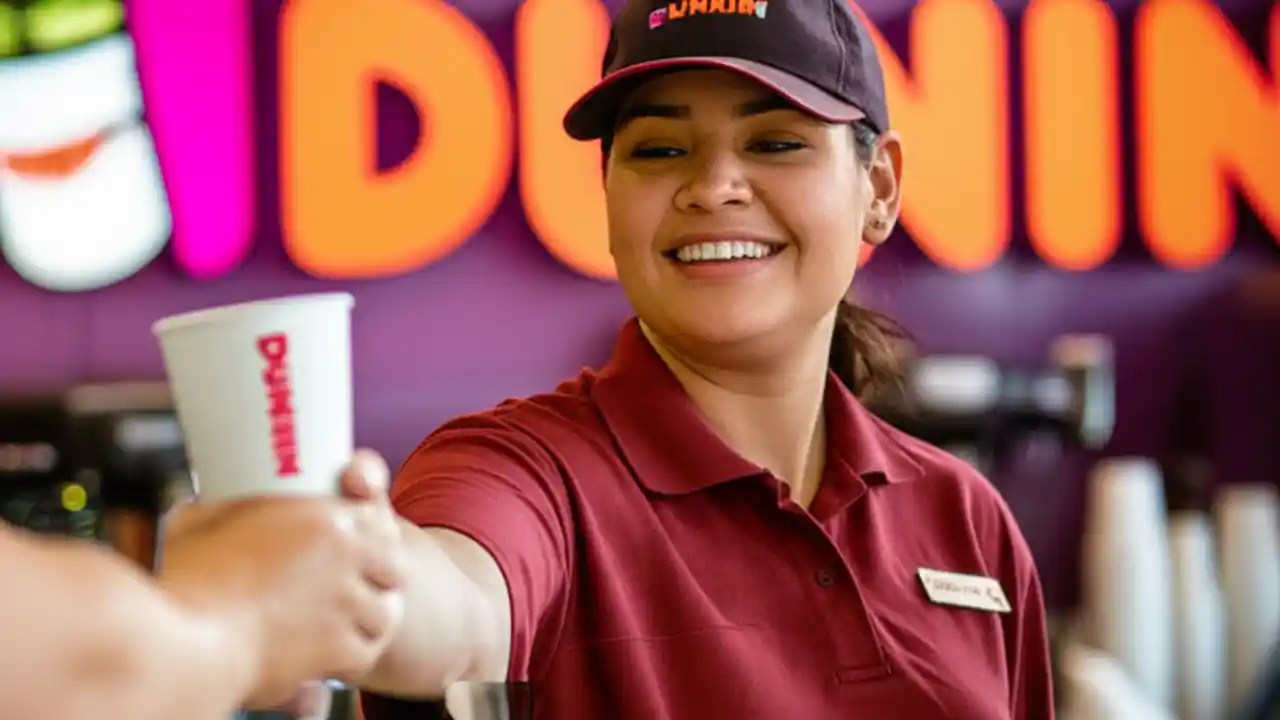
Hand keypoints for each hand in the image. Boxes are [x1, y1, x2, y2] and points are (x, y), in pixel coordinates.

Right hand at [158, 449, 407, 708]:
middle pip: (394, 566)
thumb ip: (221, 513)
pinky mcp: (339, 647)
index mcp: (321, 517)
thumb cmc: (182, 581)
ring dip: (371, 619)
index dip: (371, 533)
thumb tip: (203, 508)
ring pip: (387, 612)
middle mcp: (344, 555)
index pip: (375, 518)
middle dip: (382, 577)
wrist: (182, 643)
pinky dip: (354, 656)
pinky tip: (335, 656)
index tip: (358, 543)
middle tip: (360, 586)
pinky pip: (367, 652)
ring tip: (348, 623)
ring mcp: (345, 602)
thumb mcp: (199, 524)